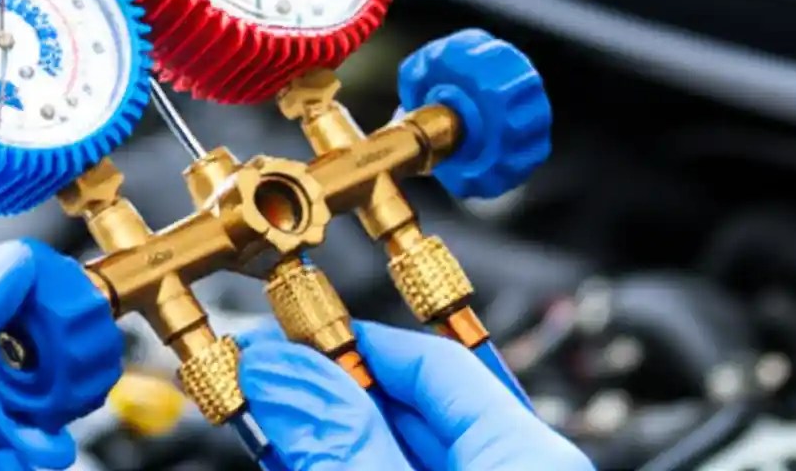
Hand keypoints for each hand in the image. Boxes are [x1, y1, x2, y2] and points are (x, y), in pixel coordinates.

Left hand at [0, 241, 52, 470]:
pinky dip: (19, 463)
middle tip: (61, 388)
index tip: (70, 314)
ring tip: (41, 444)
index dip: (30, 305)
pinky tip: (26, 461)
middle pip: (1, 367)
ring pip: (5, 421)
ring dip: (33, 430)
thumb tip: (12, 269)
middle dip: (36, 379)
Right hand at [238, 321, 593, 470]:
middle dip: (335, 399)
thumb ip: (342, 444)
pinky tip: (311, 462)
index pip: (436, 360)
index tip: (290, 338)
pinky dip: (358, 469)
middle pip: (415, 411)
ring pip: (403, 454)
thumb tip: (282, 371)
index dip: (358, 341)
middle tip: (263, 388)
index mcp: (532, 455)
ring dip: (338, 443)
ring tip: (274, 432)